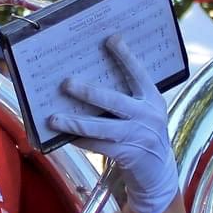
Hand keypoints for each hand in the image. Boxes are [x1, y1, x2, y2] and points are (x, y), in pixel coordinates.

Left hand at [48, 36, 178, 212]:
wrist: (159, 174)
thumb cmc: (144, 136)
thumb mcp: (145, 113)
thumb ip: (128, 97)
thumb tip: (90, 81)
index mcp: (153, 99)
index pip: (138, 74)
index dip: (125, 57)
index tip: (111, 39)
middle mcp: (147, 115)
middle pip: (114, 100)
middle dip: (88, 92)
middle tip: (66, 84)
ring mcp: (138, 136)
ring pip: (100, 127)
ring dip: (74, 123)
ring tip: (53, 118)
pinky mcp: (128, 155)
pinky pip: (97, 146)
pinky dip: (79, 141)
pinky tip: (63, 136)